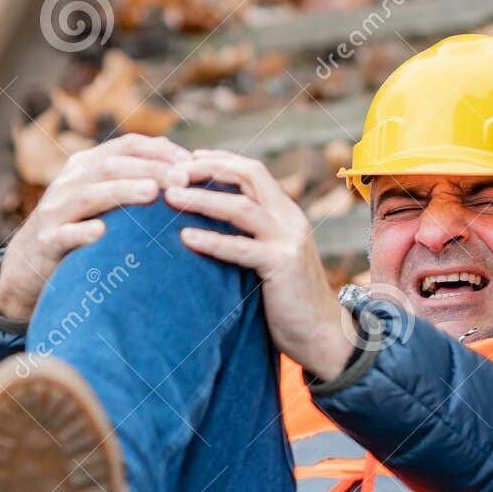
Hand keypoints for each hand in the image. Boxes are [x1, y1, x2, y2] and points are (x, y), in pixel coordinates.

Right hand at [0, 134, 191, 322]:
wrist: (29, 259)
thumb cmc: (80, 224)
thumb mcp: (102, 194)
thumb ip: (134, 176)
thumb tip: (182, 160)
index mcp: (86, 165)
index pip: (127, 146)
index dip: (162, 151)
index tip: (193, 163)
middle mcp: (70, 181)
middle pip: (111, 166)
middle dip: (151, 169)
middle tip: (183, 179)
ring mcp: (56, 210)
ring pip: (89, 194)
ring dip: (122, 191)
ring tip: (152, 193)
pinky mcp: (47, 241)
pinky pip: (64, 234)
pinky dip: (83, 232)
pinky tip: (101, 233)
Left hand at [164, 150, 351, 380]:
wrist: (322, 332)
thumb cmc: (288, 297)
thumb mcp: (271, 255)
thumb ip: (250, 235)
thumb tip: (207, 222)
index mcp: (286, 212)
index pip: (252, 171)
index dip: (219, 160)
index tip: (186, 159)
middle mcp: (289, 218)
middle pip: (248, 175)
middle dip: (208, 169)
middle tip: (172, 171)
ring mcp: (288, 240)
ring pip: (241, 207)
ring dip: (202, 198)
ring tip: (170, 197)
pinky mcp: (282, 265)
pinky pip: (241, 248)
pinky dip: (211, 240)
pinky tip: (186, 238)